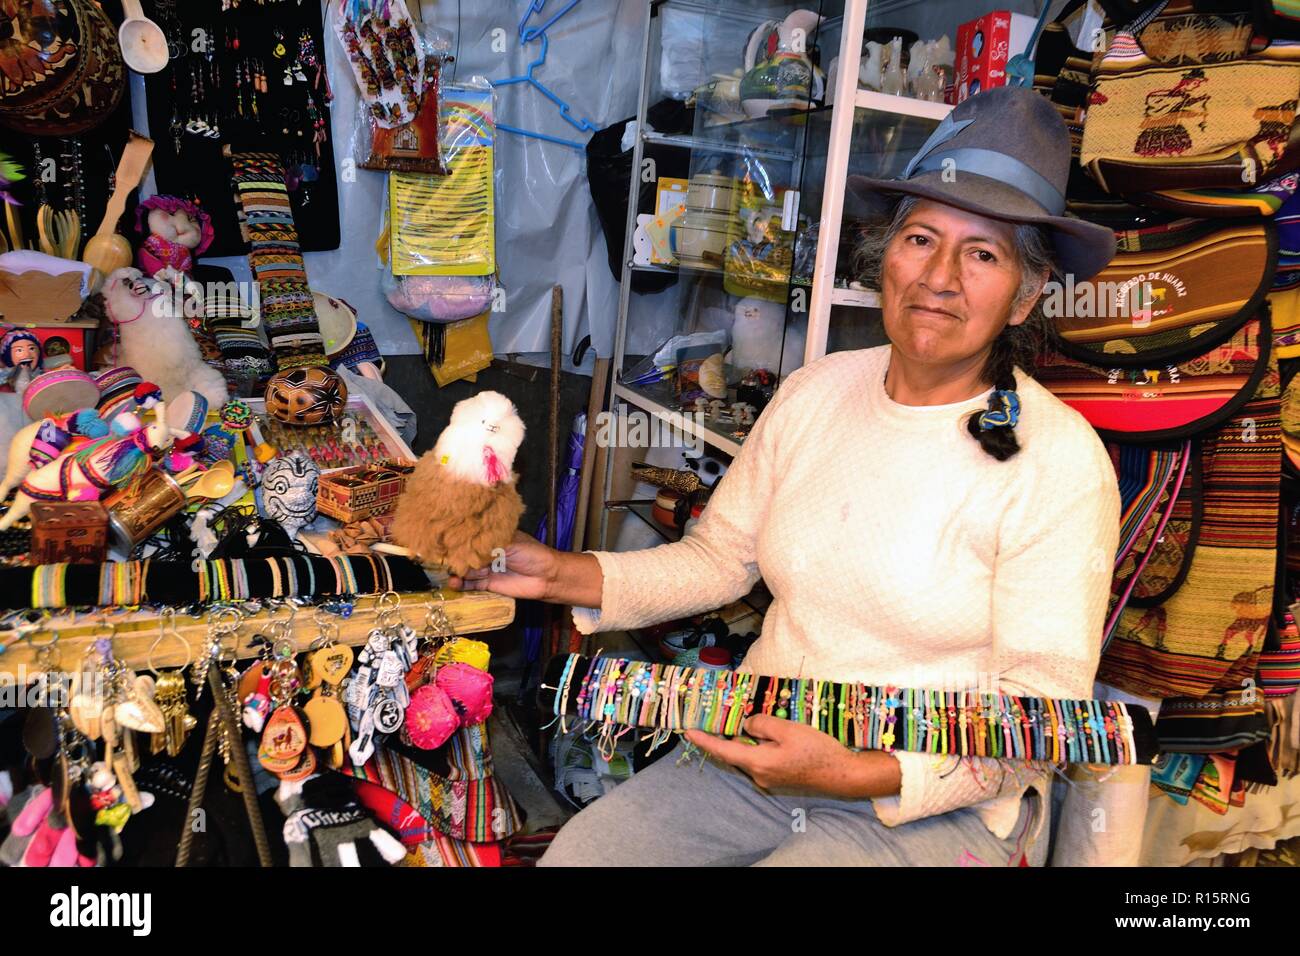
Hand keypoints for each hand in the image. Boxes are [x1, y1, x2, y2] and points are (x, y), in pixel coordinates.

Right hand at [451, 531, 560, 600]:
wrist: (547, 577)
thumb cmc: (532, 554)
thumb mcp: (510, 544)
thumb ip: (488, 545)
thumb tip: (466, 545)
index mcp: (493, 537)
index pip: (472, 537)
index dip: (459, 539)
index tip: (445, 541)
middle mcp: (487, 552)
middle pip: (466, 555)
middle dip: (454, 557)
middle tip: (442, 560)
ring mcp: (487, 568)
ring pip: (466, 570)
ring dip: (456, 572)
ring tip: (449, 573)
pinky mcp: (488, 584)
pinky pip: (471, 585)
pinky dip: (461, 585)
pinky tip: (454, 583)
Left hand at [685, 714, 899, 799]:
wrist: (843, 775)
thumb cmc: (817, 750)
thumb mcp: (788, 729)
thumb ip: (762, 724)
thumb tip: (747, 725)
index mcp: (758, 763)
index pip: (722, 751)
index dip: (704, 740)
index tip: (687, 731)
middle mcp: (759, 776)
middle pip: (735, 754)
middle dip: (725, 738)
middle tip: (716, 719)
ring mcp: (770, 781)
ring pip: (750, 757)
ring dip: (745, 742)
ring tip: (744, 722)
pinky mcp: (781, 780)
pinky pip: (762, 761)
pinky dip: (758, 748)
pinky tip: (768, 736)